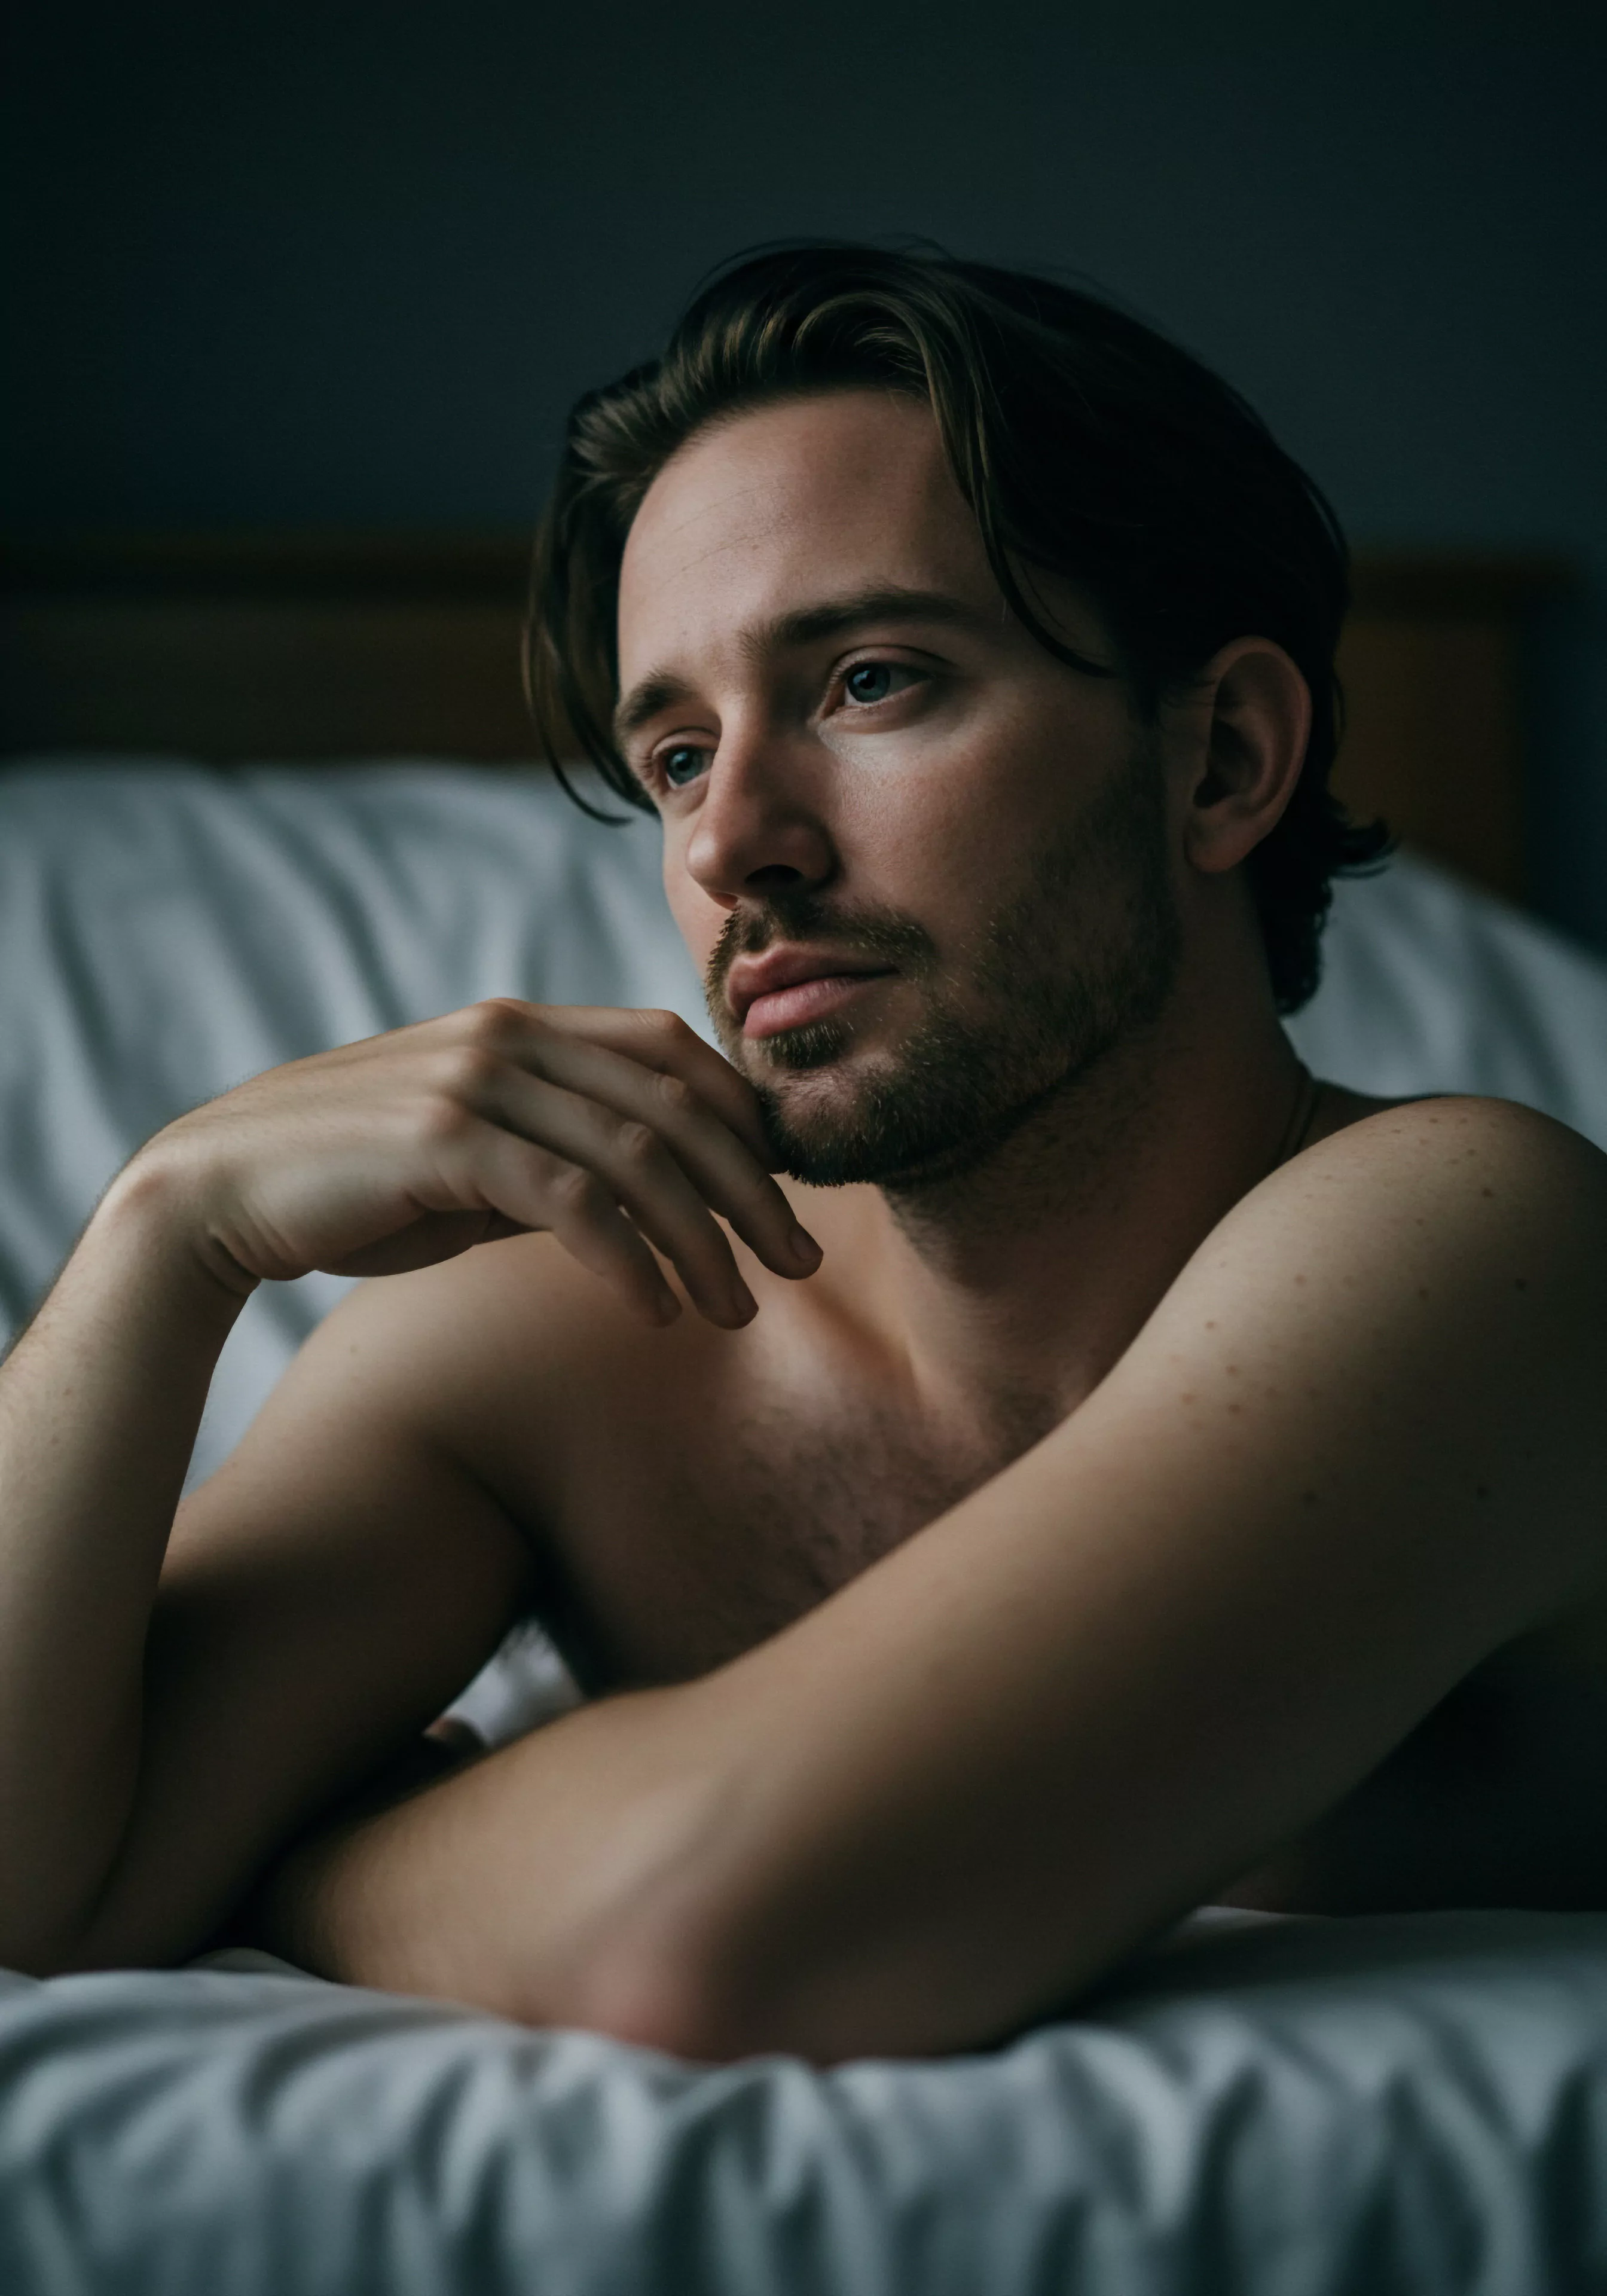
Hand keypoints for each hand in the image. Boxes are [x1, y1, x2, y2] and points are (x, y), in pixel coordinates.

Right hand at [126, 1001, 819, 1325]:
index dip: (744, 1117)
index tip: (786, 1191)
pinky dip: (630, 1261)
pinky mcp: (445, 1140)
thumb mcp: (477, 1161)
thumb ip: (560, 1160)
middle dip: (754, 1188)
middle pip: (677, 1103)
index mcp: (524, 1024)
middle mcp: (510, 1035)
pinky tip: (657, 1313)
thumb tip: (653, 1202)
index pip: (671, 1049)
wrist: (222, 1190)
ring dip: (704, 1240)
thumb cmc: (358, 1183)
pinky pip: (573, 1201)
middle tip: (804, 1261)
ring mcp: (477, 1080)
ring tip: (739, 1308)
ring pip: (639, 1155)